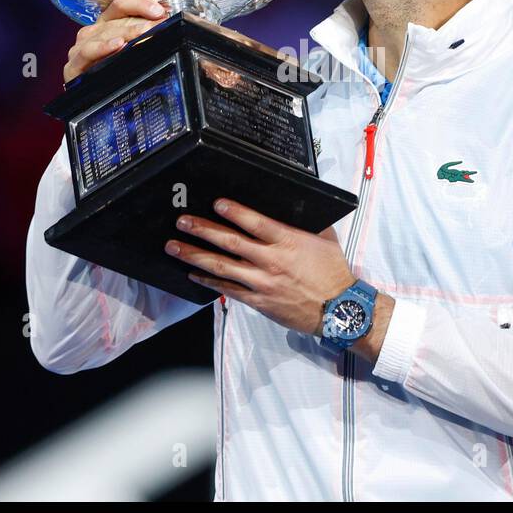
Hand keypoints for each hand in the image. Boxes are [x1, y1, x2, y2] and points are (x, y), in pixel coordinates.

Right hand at [62, 0, 168, 82]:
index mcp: (107, 23)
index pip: (122, 3)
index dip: (141, 3)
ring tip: (142, 33)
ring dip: (125, 33)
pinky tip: (117, 46)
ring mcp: (81, 47)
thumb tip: (164, 23)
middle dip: (139, 23)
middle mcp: (93, 32)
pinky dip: (102, 48)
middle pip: (116, 20)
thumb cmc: (113, 74)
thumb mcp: (132, 51)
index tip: (160, 11)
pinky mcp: (74, 66)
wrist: (91, 104)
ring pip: (103, 34)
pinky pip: (87, 52)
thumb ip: (145, 35)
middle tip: (158, 26)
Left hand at [166, 198, 356, 336]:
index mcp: (288, 241)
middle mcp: (271, 261)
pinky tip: (192, 274)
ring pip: (222, 267)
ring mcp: (262, 283)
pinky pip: (228, 290)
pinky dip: (208, 281)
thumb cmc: (332, 271)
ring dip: (195, 255)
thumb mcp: (325, 238)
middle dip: (203, 230)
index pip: (255, 222)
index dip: (234, 212)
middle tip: (182, 222)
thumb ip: (306, 221)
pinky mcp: (258, 301)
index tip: (216, 203)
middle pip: (230, 242)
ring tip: (174, 246)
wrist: (338, 310)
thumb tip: (295, 202)